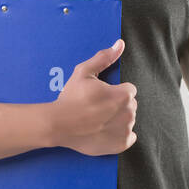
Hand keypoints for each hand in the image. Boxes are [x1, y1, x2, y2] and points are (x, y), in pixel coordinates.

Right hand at [49, 39, 137, 155]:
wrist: (58, 124)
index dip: (114, 92)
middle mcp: (129, 113)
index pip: (129, 90)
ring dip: (118, 120)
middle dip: (117, 106)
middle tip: (97, 108)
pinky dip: (119, 135)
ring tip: (98, 120)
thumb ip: (104, 58)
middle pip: (130, 106)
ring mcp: (126, 130)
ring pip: (128, 121)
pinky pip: (128, 137)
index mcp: (124, 95)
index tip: (100, 96)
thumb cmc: (71, 98)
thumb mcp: (84, 72)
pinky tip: (104, 131)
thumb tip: (120, 44)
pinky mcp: (121, 144)